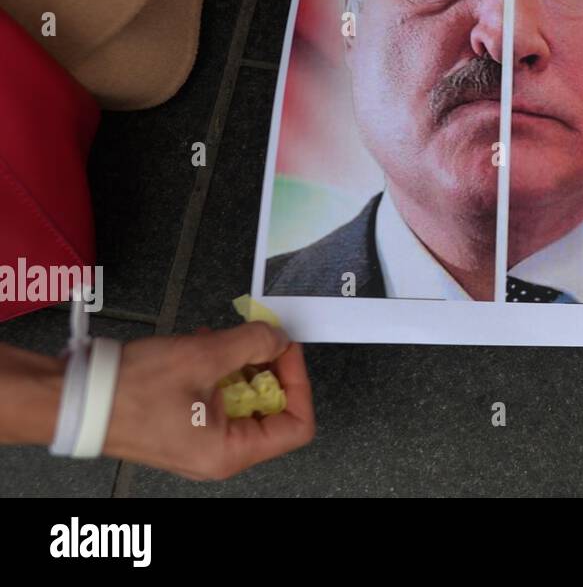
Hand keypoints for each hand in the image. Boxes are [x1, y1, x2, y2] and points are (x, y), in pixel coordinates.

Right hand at [102, 323, 313, 480]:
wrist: (74, 399)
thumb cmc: (131, 390)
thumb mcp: (204, 356)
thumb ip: (253, 344)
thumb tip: (279, 339)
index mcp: (231, 452)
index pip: (297, 426)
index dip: (299, 383)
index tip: (287, 350)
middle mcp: (220, 455)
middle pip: (273, 412)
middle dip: (270, 369)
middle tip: (261, 337)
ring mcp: (202, 442)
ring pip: (246, 402)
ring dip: (243, 365)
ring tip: (229, 337)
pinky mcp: (186, 427)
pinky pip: (220, 400)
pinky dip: (221, 371)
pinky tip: (208, 345)